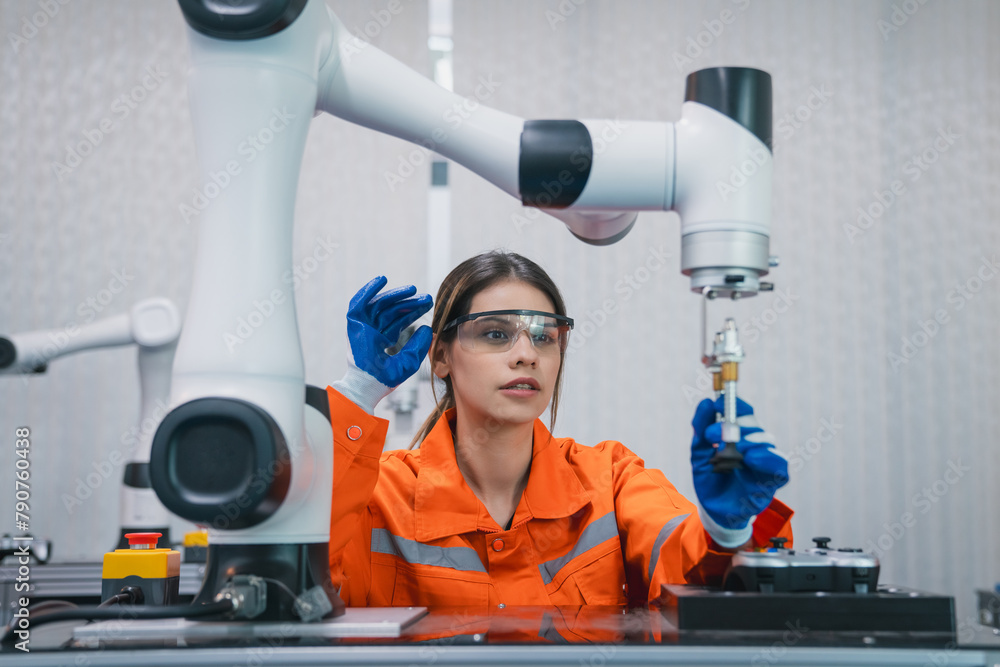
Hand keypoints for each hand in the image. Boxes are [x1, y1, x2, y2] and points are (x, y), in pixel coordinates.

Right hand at [334, 277, 431, 412]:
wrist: (370, 384)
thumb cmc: (387, 378)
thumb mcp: (409, 360)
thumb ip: (419, 345)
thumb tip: (429, 329)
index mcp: (383, 341)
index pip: (400, 321)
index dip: (414, 311)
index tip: (428, 304)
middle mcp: (373, 332)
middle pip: (392, 311)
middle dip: (409, 303)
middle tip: (426, 297)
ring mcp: (363, 328)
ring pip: (380, 305)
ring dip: (395, 295)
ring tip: (413, 289)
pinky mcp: (354, 324)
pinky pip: (359, 302)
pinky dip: (368, 290)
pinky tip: (382, 280)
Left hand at [690, 395, 788, 546]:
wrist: (712, 510)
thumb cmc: (710, 479)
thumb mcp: (699, 452)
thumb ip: (701, 428)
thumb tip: (705, 402)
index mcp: (740, 435)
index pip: (744, 413)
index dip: (735, 404)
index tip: (717, 403)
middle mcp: (755, 445)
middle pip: (754, 425)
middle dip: (733, 425)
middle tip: (712, 434)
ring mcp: (765, 462)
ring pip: (766, 441)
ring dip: (747, 441)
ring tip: (728, 449)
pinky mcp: (771, 481)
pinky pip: (779, 466)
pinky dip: (767, 459)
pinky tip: (750, 458)